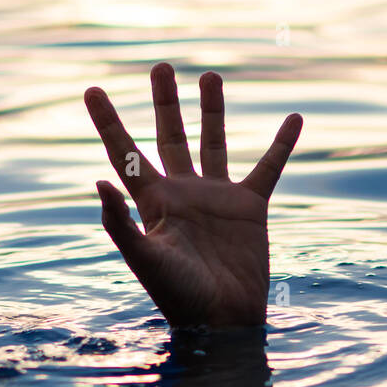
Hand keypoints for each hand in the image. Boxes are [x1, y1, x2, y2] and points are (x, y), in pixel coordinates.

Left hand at [85, 63, 300, 327]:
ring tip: (209, 76)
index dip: (108, 122)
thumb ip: (120, 222)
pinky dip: (281, 144)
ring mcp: (217, 198)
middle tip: (160, 66)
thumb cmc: (179, 296)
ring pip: (213, 142)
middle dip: (164, 102)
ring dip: (211, 110)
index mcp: (153, 202)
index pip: (125, 153)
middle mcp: (183, 193)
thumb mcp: (144, 260)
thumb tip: (100, 180)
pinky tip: (294, 118)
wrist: (222, 320)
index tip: (92, 90)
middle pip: (169, 136)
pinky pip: (268, 167)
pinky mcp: (251, 207)